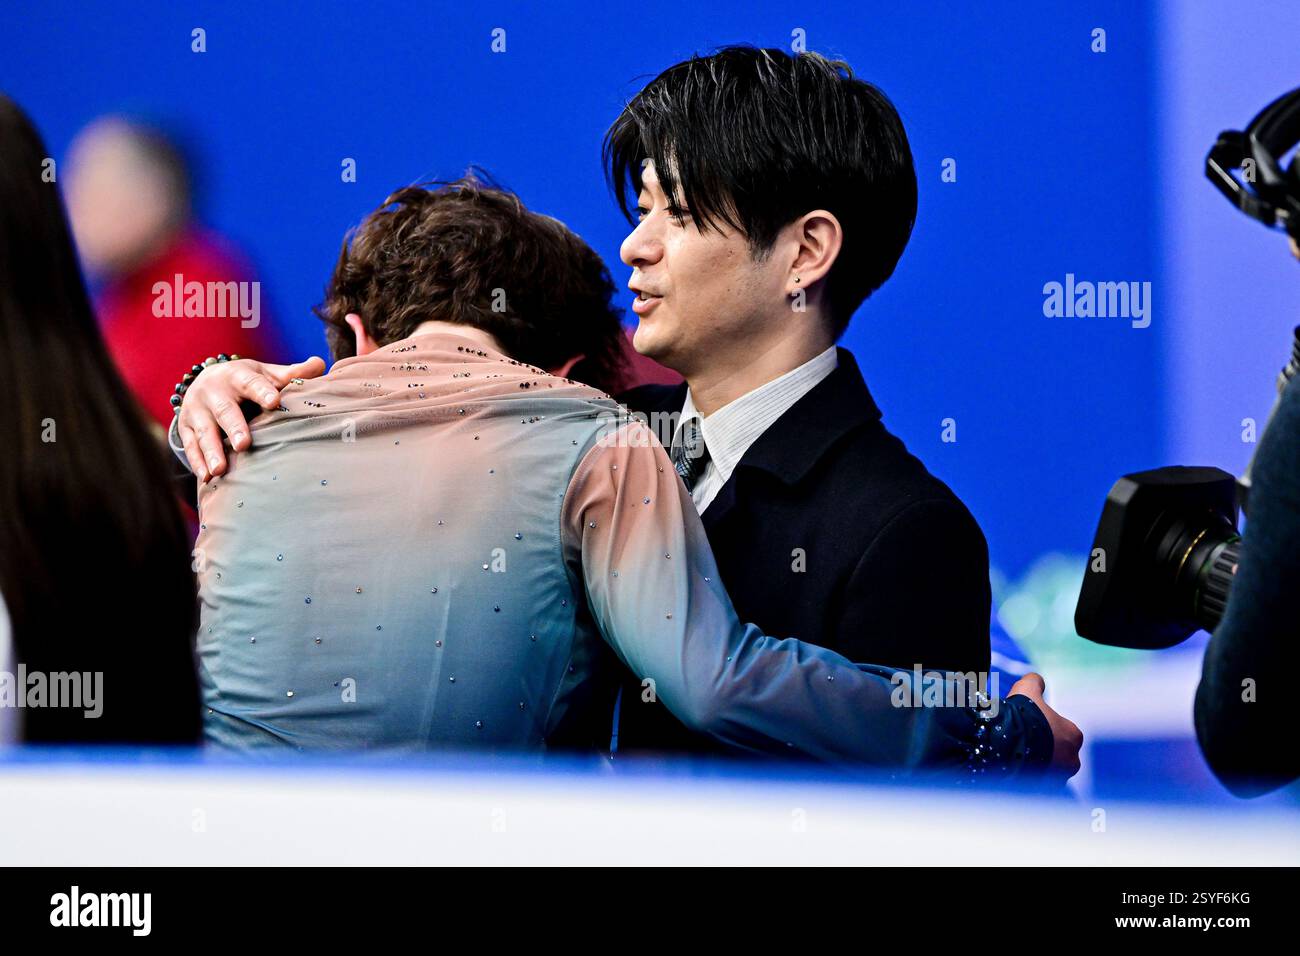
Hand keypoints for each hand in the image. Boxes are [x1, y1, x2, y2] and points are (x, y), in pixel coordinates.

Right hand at [177, 356, 325, 481]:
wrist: (205, 381)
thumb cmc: (245, 382)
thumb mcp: (265, 374)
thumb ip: (291, 374)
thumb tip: (319, 364)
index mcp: (237, 376)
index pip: (251, 382)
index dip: (262, 391)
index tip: (274, 401)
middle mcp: (214, 391)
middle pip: (225, 410)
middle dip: (234, 427)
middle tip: (244, 444)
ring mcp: (197, 410)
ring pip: (204, 432)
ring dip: (211, 451)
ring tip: (219, 470)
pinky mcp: (186, 427)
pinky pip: (190, 446)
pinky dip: (197, 462)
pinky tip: (206, 477)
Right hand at [1008, 672, 1082, 778]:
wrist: (1009, 747)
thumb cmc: (1023, 717)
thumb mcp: (1027, 690)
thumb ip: (1034, 682)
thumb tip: (1037, 680)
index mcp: (1073, 735)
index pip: (1062, 731)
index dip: (1044, 727)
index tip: (1030, 726)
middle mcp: (1072, 760)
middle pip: (1058, 753)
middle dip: (1044, 749)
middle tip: (1023, 743)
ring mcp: (1059, 778)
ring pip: (1048, 770)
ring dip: (1036, 765)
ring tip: (1015, 757)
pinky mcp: (1044, 791)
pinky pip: (1037, 784)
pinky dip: (1028, 778)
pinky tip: (1014, 769)